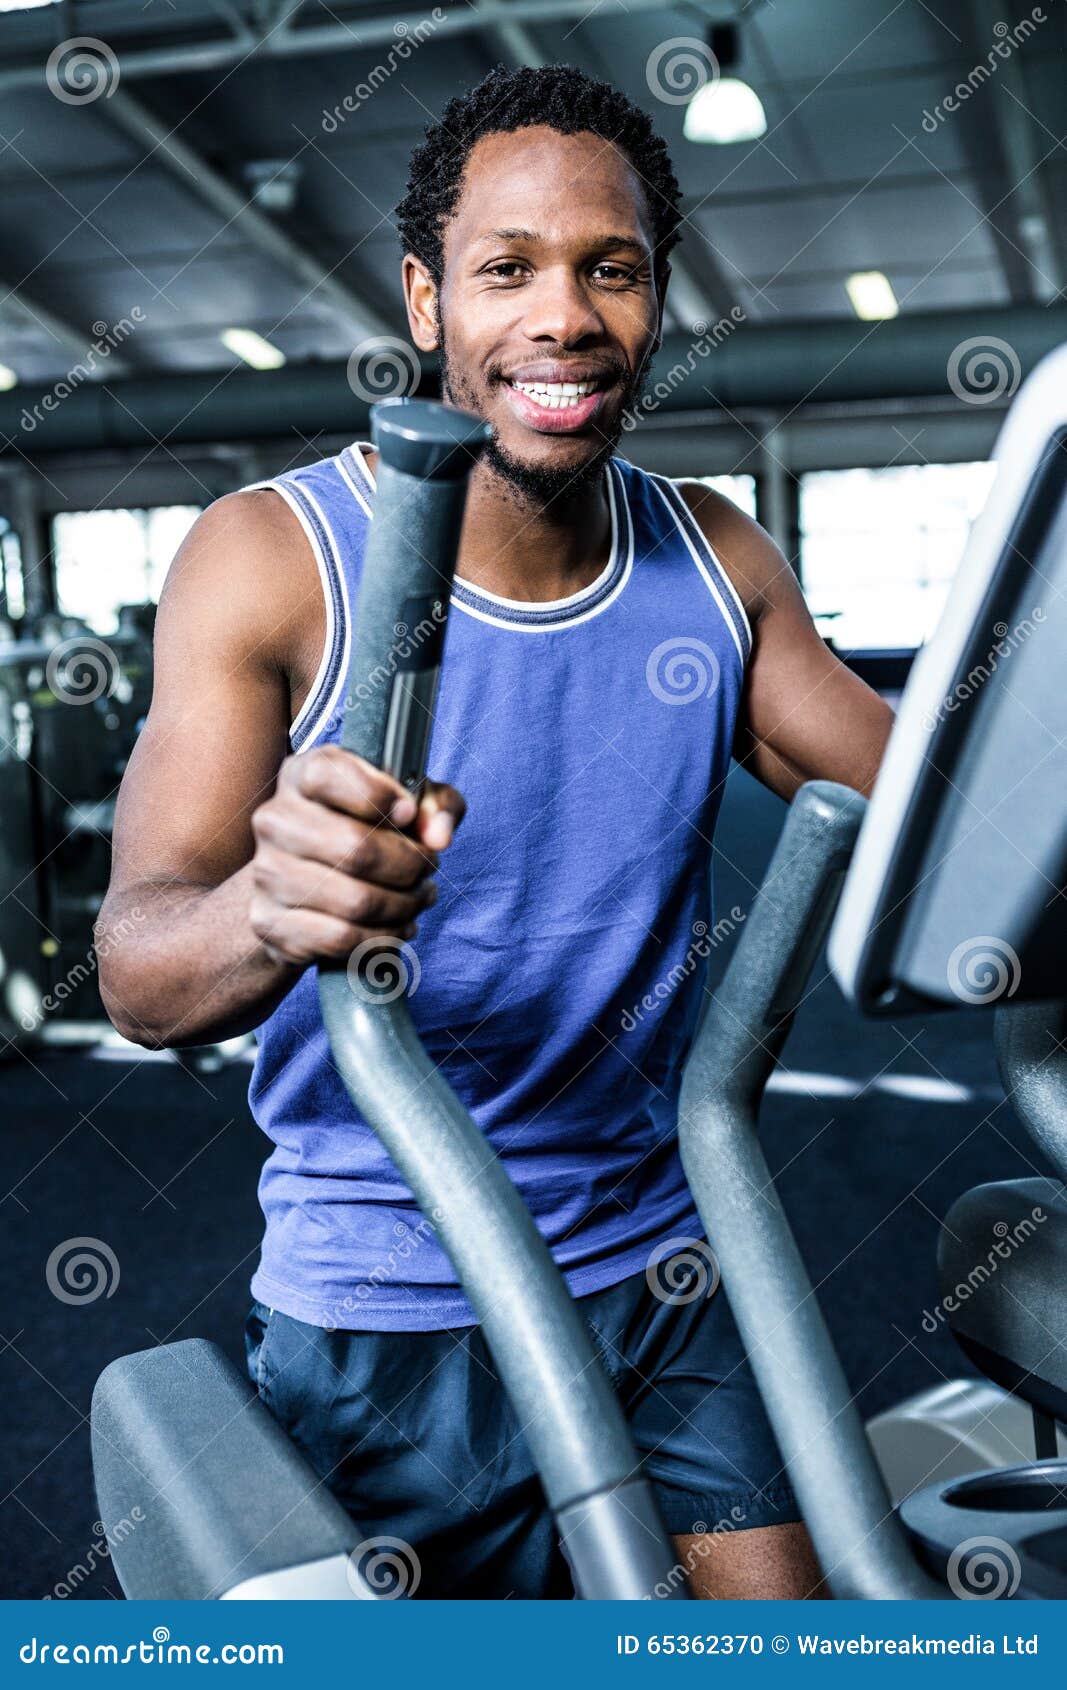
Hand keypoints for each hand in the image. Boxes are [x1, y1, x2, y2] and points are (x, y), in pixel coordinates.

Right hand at [249, 744, 464, 966]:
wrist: (305, 888)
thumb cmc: (364, 832)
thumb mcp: (406, 803)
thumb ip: (433, 805)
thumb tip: (438, 835)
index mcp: (301, 775)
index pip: (328, 775)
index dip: (378, 796)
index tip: (408, 814)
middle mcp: (275, 820)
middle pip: (355, 849)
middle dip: (410, 864)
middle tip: (428, 868)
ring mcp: (267, 873)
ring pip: (355, 901)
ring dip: (404, 905)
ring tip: (420, 898)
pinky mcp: (270, 922)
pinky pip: (340, 938)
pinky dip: (383, 938)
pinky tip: (399, 926)